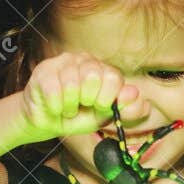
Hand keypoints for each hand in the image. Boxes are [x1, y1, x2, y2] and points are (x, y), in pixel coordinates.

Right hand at [14, 52, 152, 142]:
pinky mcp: (44, 71)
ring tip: (66, 108)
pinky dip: (55, 108)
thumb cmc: (77, 116)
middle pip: (93, 75)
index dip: (108, 97)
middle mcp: (85, 61)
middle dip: (88, 100)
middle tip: (82, 105)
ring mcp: (63, 63)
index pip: (113, 76)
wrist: (47, 123)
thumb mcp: (104, 117)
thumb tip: (139, 98)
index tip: (100, 106)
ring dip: (69, 107)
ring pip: (72, 85)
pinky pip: (54, 91)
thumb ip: (124, 108)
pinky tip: (54, 107)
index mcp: (103, 70)